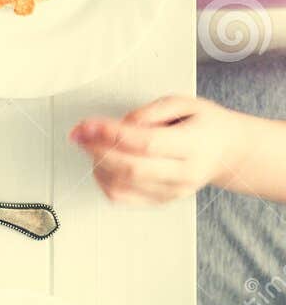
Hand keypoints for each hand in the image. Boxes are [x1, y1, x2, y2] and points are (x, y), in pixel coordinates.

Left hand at [69, 95, 244, 203]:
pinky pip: (121, 197)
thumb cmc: (204, 125)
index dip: (112, 134)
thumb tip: (123, 124)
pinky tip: (101, 162)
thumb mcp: (184, 103)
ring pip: (122, 186)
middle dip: (97, 150)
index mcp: (194, 146)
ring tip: (92, 144)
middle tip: (79, 133)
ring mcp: (171, 191)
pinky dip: (102, 180)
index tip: (88, 124)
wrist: (227, 151)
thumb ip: (152, 111)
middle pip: (131, 168)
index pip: (147, 143)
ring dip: (96, 164)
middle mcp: (184, 173)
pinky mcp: (159, 201)